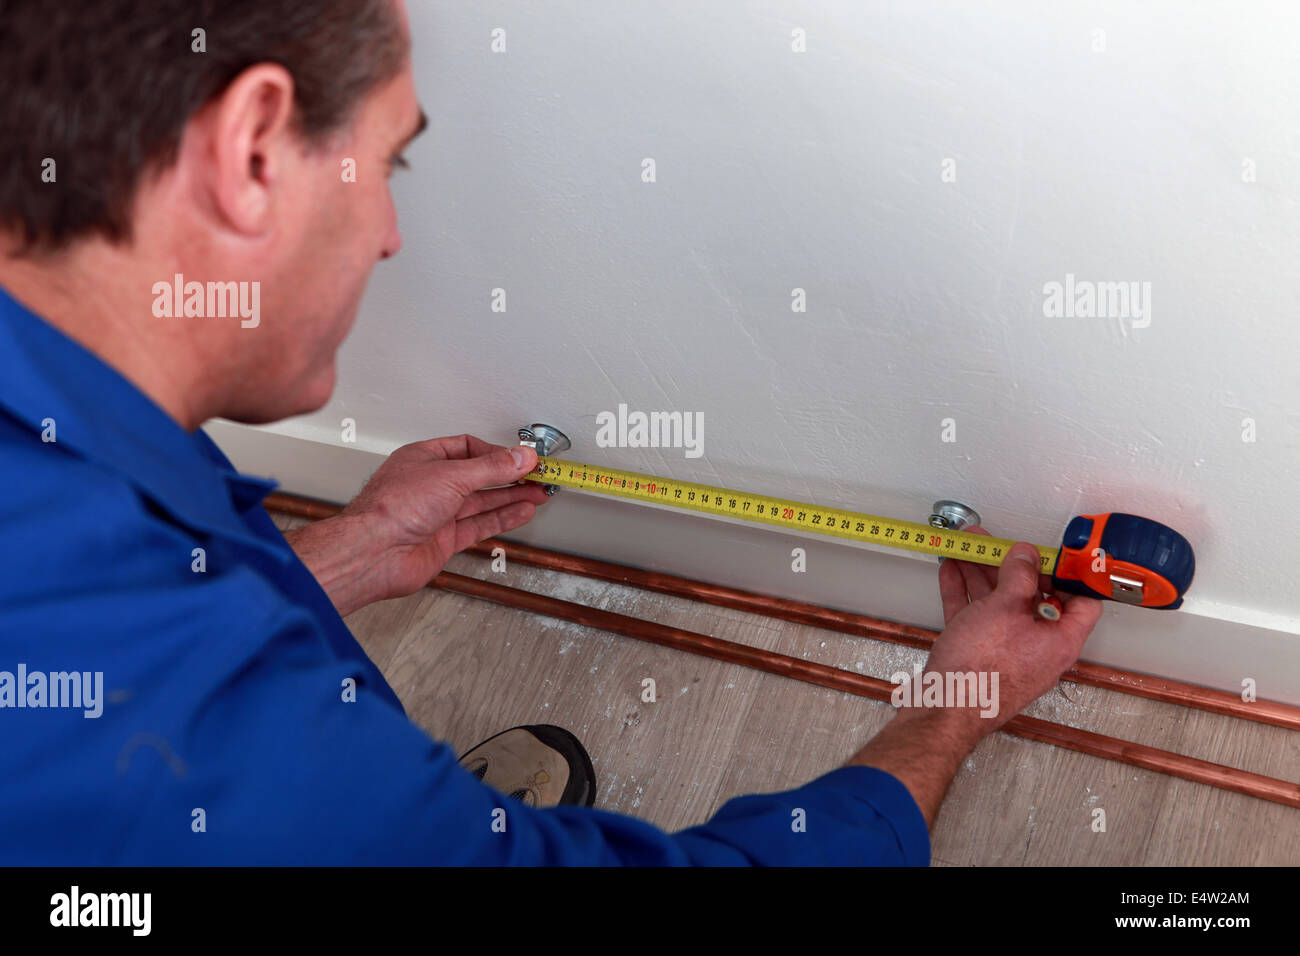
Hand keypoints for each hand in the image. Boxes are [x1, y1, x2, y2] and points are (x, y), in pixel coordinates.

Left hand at [287, 435, 549, 615]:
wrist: (374, 553)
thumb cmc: (392, 509)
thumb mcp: (451, 477)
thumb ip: (491, 468)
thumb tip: (520, 457)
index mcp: (424, 458)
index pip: (469, 448)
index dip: (498, 453)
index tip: (524, 458)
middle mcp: (431, 484)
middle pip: (479, 475)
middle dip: (510, 476)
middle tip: (539, 476)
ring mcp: (438, 513)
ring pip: (482, 501)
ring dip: (512, 497)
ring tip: (540, 493)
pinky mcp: (444, 539)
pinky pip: (480, 525)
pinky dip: (502, 518)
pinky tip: (522, 512)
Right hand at [917, 527, 1103, 740]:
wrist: (943, 707)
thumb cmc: (980, 672)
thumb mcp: (1006, 608)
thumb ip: (1018, 575)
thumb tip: (1026, 556)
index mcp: (1060, 640)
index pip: (1082, 602)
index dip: (1069, 574)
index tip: (1052, 553)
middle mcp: (1037, 647)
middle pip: (1032, 598)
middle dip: (1012, 566)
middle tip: (998, 544)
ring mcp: (1005, 651)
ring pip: (998, 604)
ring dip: (982, 573)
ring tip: (967, 546)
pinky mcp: (977, 654)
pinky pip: (975, 616)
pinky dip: (964, 593)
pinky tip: (952, 570)